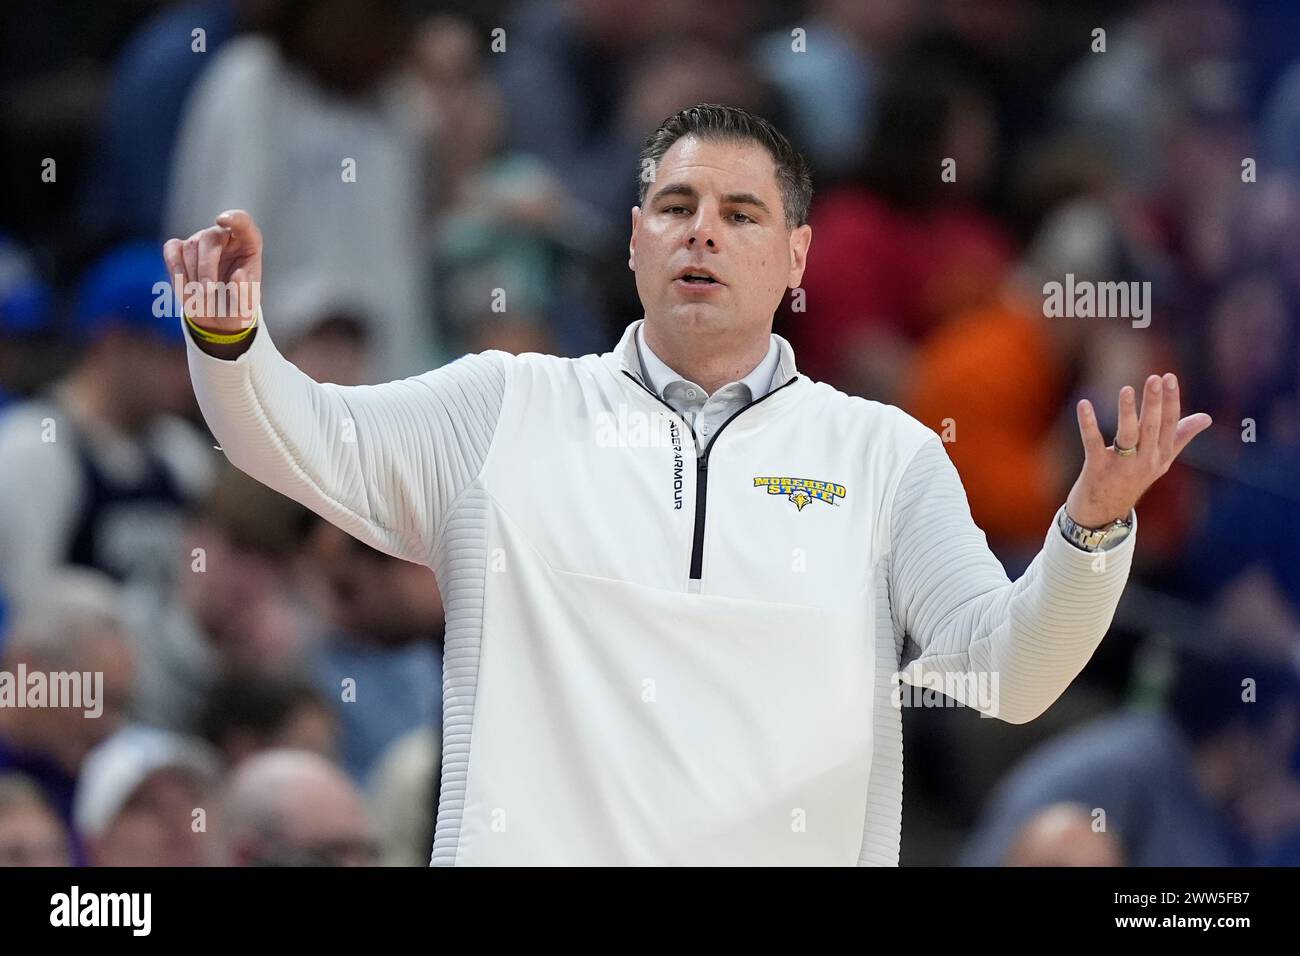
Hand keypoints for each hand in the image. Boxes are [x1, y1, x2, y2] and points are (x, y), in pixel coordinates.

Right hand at [162, 209, 262, 332]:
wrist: (217, 317)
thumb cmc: (237, 306)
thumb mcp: (246, 307)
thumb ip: (245, 294)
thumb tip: (239, 275)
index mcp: (248, 245)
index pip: (243, 222)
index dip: (233, 219)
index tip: (222, 221)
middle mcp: (224, 237)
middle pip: (210, 237)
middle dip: (206, 266)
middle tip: (207, 291)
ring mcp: (200, 240)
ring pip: (190, 247)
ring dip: (193, 277)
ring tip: (202, 298)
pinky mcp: (179, 249)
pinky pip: (172, 251)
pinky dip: (176, 272)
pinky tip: (185, 289)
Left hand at [1066, 373, 1211, 527]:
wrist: (1103, 515)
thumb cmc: (1132, 481)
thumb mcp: (1160, 461)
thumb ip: (1180, 437)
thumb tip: (1206, 417)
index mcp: (1161, 456)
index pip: (1170, 425)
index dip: (1170, 401)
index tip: (1169, 377)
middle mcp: (1145, 462)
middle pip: (1151, 428)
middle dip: (1154, 403)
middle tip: (1155, 378)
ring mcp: (1121, 468)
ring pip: (1128, 436)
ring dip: (1127, 412)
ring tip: (1126, 389)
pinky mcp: (1096, 470)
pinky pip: (1093, 444)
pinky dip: (1089, 424)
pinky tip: (1084, 404)